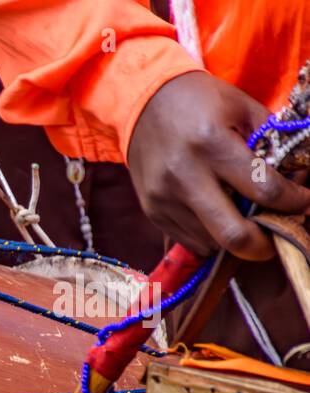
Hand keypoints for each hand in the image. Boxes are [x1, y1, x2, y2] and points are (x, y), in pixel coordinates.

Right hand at [127, 71, 309, 259]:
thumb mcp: (242, 108)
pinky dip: (211, 235)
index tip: (303, 201)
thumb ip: (270, 144)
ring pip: (212, 243)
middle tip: (277, 237)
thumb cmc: (201, 101)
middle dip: (264, 245)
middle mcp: (184, 176)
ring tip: (246, 218)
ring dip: (235, 237)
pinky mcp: (152, 210)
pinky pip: (190, 240)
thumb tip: (294, 182)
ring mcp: (164, 198)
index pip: (264, 190)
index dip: (294, 202)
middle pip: (232, 235)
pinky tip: (218, 216)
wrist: (143, 102)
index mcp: (212, 144)